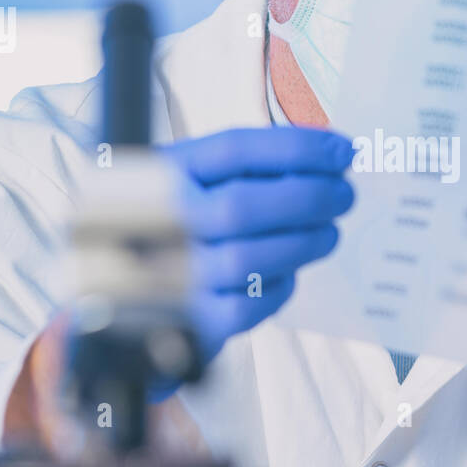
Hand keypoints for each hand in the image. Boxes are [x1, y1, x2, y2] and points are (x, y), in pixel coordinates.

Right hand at [162, 127, 354, 364]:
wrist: (122, 290)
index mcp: (165, 172)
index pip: (235, 150)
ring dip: (304, 243)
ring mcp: (169, 274)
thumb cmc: (181, 221)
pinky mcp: (190, 319)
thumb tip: (332, 153)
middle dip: (309, 198)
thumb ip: (254, 165)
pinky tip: (287, 271)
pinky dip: (279, 286)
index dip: (297, 148)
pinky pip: (248, 305)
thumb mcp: (198, 178)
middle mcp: (159, 221)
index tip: (342, 150)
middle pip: (243, 206)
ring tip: (328, 233)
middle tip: (344, 195)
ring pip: (249, 260)